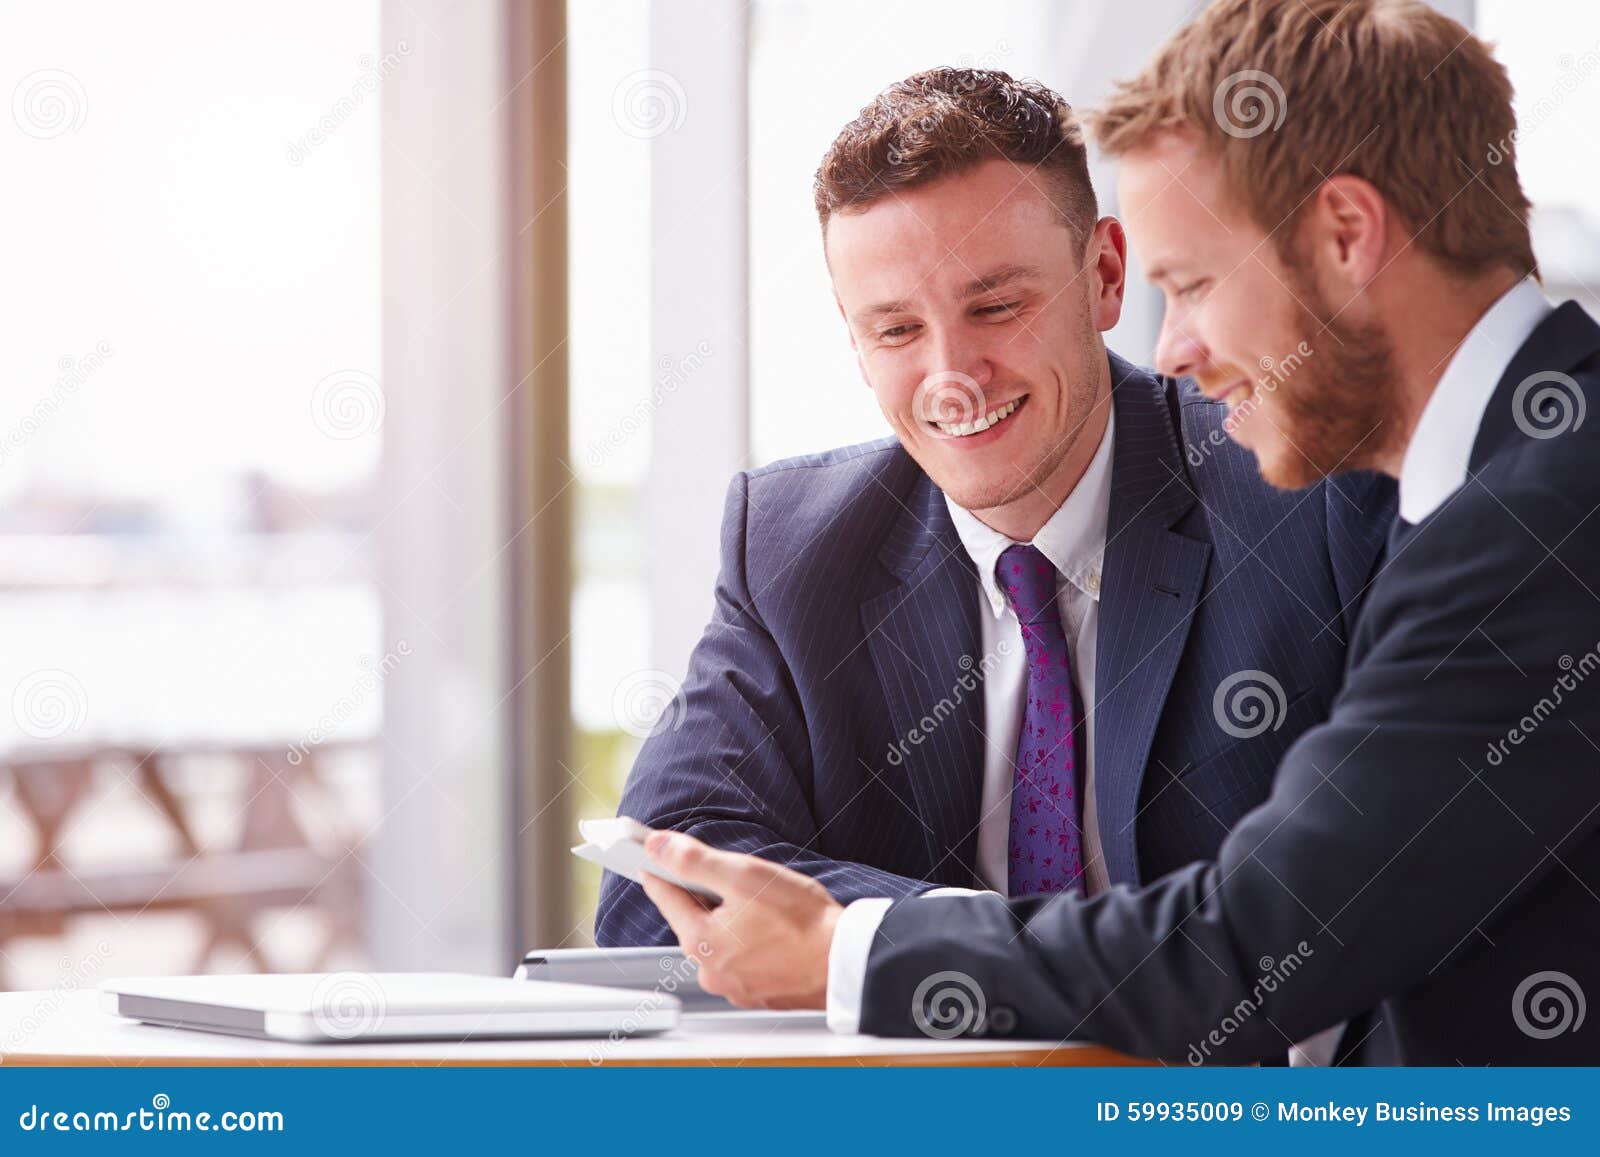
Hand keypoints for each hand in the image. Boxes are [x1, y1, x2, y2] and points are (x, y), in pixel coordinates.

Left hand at [639, 830, 842, 1009]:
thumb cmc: (801, 921)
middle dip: (709, 897)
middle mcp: (709, 970)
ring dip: (734, 922)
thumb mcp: (743, 876)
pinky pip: (744, 961)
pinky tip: (778, 932)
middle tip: (740, 881)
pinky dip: (753, 944)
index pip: (665, 895)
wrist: (845, 963)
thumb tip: (656, 847)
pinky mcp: (760, 994)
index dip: (659, 869)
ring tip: (768, 909)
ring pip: (721, 942)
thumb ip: (695, 860)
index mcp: (699, 940)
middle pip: (694, 920)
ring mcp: (735, 986)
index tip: (648, 855)